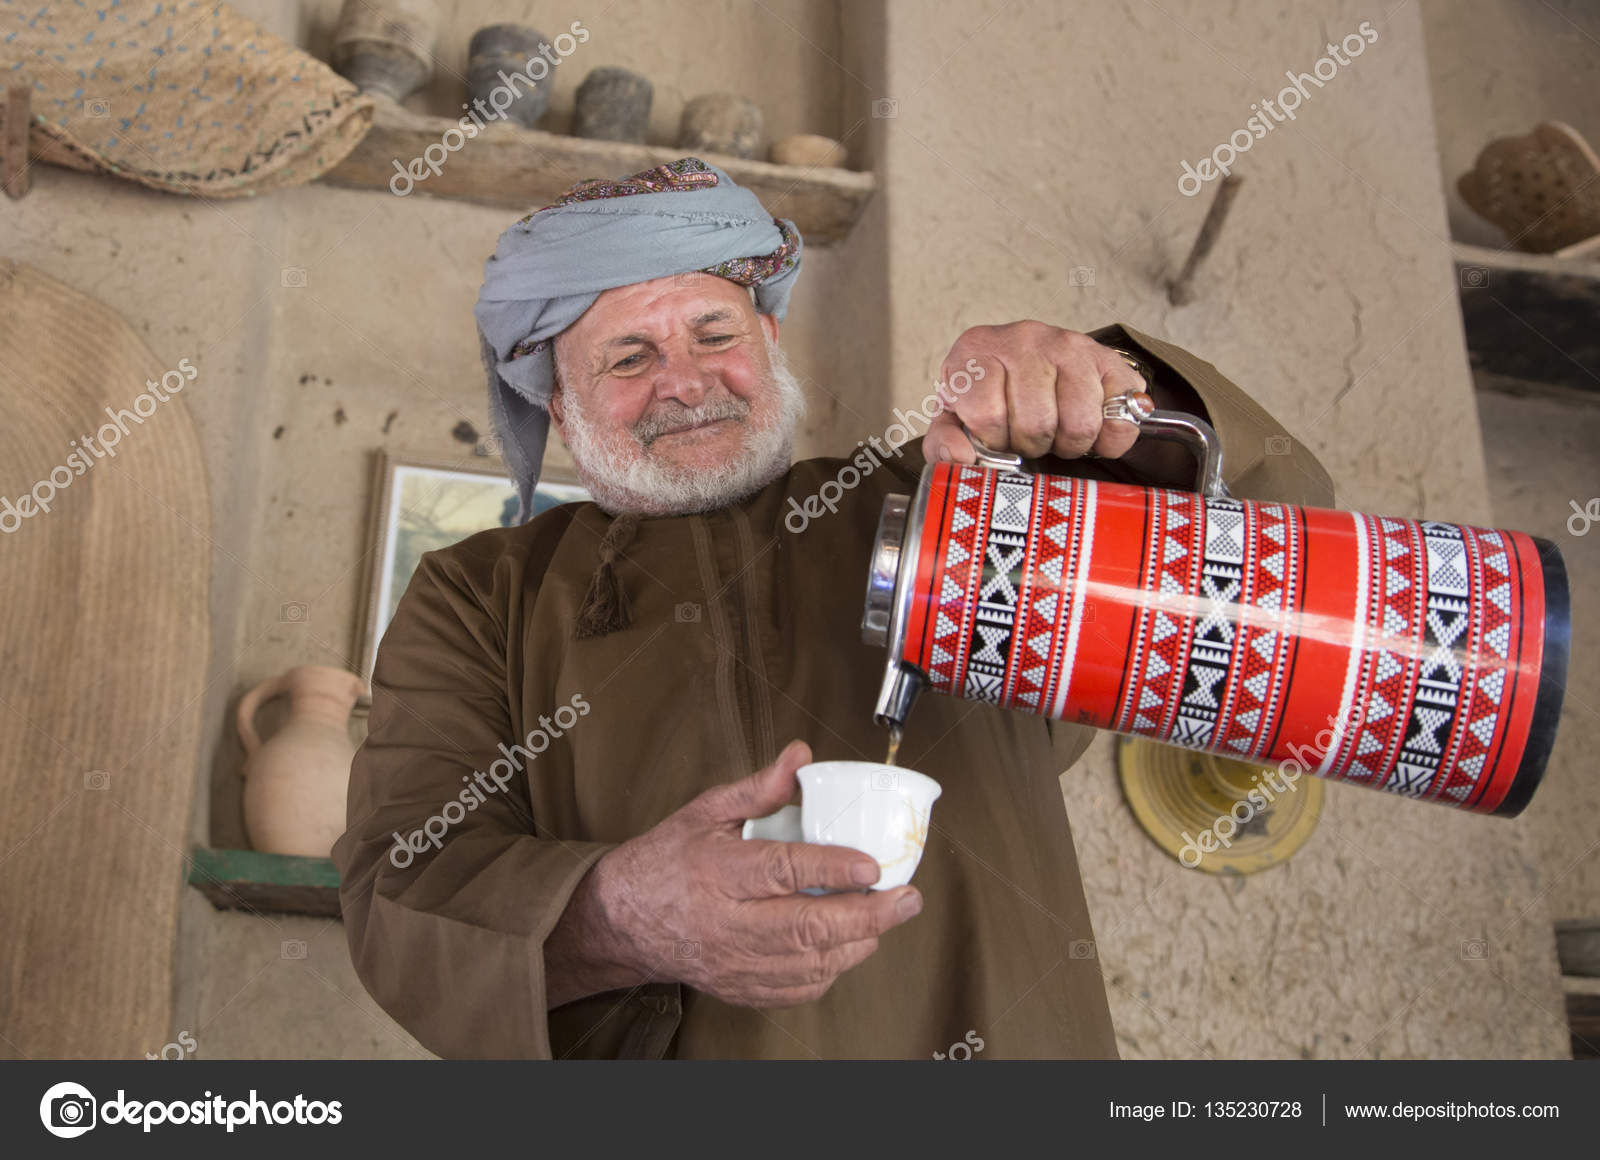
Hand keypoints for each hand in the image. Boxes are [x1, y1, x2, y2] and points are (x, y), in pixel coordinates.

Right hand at [582, 740, 923, 1006]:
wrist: (625, 920)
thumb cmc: (669, 860)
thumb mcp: (706, 811)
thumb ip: (758, 788)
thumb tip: (801, 756)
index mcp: (718, 871)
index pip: (781, 871)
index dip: (831, 868)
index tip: (871, 865)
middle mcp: (727, 922)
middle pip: (805, 926)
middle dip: (867, 915)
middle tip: (906, 898)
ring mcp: (734, 962)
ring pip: (809, 963)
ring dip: (858, 943)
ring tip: (887, 918)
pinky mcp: (741, 987)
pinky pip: (798, 989)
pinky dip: (832, 970)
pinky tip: (849, 946)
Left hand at [922, 321, 1151, 464]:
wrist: (1031, 368)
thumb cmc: (990, 399)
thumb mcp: (954, 419)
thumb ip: (943, 443)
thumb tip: (960, 457)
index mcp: (976, 351)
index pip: (987, 414)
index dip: (993, 439)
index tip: (996, 435)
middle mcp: (1024, 338)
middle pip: (1036, 423)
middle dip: (1032, 445)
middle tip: (1029, 436)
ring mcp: (1070, 344)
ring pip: (1079, 423)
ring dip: (1069, 444)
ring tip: (1056, 433)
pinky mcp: (1109, 359)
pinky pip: (1119, 418)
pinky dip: (1109, 439)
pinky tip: (1091, 429)